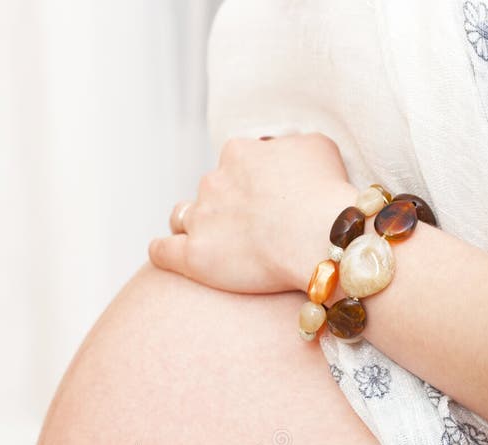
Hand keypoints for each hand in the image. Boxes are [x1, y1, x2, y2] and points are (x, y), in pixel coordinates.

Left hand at [148, 132, 355, 294]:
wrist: (318, 233)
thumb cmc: (326, 193)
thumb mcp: (317, 148)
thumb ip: (292, 146)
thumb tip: (285, 151)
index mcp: (239, 153)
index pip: (234, 163)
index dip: (248, 182)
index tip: (265, 200)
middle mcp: (214, 181)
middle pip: (209, 191)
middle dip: (223, 205)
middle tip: (249, 228)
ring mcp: (202, 218)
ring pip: (182, 215)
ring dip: (190, 223)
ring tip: (208, 241)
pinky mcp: (194, 255)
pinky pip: (163, 251)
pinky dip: (162, 251)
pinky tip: (165, 255)